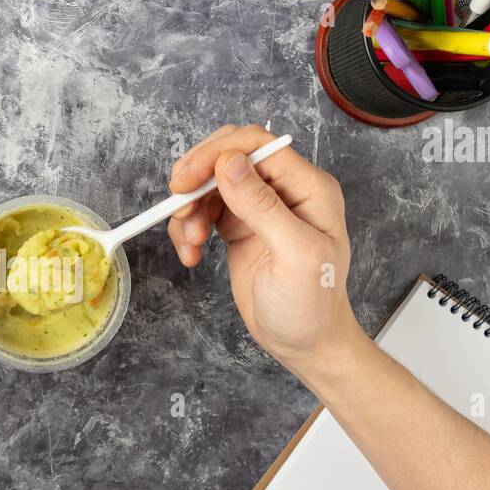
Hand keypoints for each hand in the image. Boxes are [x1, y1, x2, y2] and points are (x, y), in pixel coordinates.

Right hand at [166, 125, 365, 379]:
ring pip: (210, 184)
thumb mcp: (294, 256)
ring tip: (190, 243)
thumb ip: (263, 207)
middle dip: (197, 177)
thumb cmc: (313, 305)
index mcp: (308, 187)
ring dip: (189, 210)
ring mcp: (259, 207)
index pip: (257, 146)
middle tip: (176, 204)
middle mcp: (284, 190)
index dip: (217, 154)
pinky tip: (191, 254)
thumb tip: (229, 164)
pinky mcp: (240, 227)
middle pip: (229, 157)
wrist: (306, 343)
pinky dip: (189, 228)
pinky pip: (204, 211)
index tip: (186, 180)